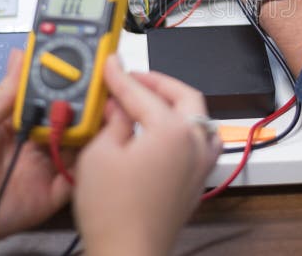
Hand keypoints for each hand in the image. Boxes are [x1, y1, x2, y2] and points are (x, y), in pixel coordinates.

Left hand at [0, 50, 72, 254]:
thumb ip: (4, 94)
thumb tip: (21, 56)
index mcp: (17, 123)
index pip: (51, 99)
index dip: (67, 84)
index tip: (80, 67)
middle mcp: (34, 144)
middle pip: (70, 121)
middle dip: (83, 105)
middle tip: (92, 92)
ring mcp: (43, 169)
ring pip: (78, 146)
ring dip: (87, 130)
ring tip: (93, 115)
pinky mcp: (48, 196)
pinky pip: (75, 179)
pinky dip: (86, 165)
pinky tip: (89, 149)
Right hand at [74, 56, 219, 255]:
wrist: (129, 254)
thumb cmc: (114, 214)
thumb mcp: (100, 155)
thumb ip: (113, 120)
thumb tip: (118, 103)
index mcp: (174, 131)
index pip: (143, 94)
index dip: (121, 77)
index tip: (110, 64)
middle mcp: (196, 142)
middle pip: (184, 96)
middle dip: (159, 82)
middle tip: (133, 78)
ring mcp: (201, 162)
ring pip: (199, 117)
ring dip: (178, 103)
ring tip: (152, 100)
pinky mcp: (198, 179)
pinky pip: (201, 140)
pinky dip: (186, 127)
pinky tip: (168, 131)